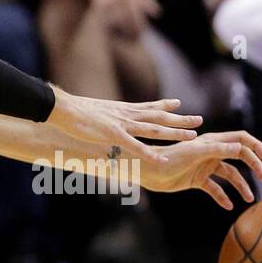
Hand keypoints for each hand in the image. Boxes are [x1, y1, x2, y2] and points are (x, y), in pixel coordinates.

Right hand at [47, 89, 201, 159]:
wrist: (62, 107)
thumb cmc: (72, 110)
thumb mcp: (93, 113)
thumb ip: (102, 117)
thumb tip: (101, 120)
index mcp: (120, 109)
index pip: (147, 106)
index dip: (164, 105)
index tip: (179, 103)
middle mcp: (126, 115)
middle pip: (158, 116)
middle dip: (179, 119)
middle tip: (199, 119)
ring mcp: (122, 124)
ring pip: (154, 129)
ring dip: (175, 133)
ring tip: (193, 136)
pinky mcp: (113, 135)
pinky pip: (135, 146)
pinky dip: (150, 153)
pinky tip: (162, 159)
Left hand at [135, 130, 261, 208]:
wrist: (147, 170)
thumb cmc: (168, 158)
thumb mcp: (194, 153)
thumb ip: (216, 149)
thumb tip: (240, 147)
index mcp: (211, 142)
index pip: (240, 139)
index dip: (255, 147)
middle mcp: (210, 152)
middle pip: (239, 156)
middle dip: (253, 166)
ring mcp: (204, 166)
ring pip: (229, 174)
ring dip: (241, 185)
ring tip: (248, 199)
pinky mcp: (196, 179)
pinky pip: (215, 188)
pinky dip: (222, 196)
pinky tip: (228, 206)